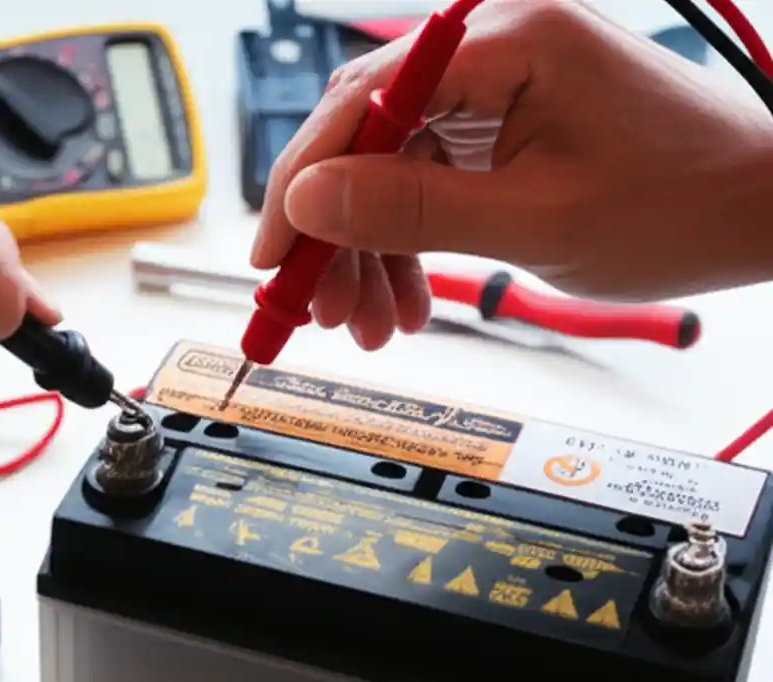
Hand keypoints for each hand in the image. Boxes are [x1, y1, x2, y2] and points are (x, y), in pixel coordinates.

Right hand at [253, 0, 772, 349]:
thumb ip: (411, 210)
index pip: (360, 105)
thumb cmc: (682, 203)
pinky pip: (429, 176)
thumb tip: (307, 202)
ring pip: (391, 165)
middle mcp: (492, 47)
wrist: (766, 208)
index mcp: (505, 44)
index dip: (302, 186)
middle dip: (338, 233)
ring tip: (371, 323)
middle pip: (366, 137)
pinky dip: (412, 239)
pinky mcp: (505, 118)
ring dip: (372, 249)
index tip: (272, 256)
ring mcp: (498, 82)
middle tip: (319, 308)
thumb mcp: (534, 221)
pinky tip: (407, 296)